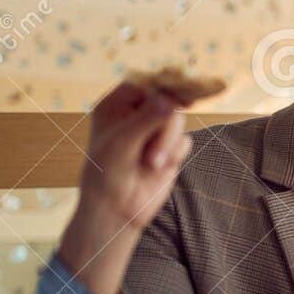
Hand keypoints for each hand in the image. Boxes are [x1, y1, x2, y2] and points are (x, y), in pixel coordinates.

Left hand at [57, 82, 191, 293]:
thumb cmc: (107, 172)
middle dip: (164, 128)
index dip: (162, 88)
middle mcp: (136, 113)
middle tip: (153, 155)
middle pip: (168, 101)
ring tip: (152, 164)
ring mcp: (154, 129)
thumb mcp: (122, 142)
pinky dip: (175, 154)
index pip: (145, 84)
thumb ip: (147, 119)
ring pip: (179, 120)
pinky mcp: (170, 146)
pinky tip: (158, 168)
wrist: (117, 209)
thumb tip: (170, 99)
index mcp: (116, 105)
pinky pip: (185, 140)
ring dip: (168, 144)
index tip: (178, 96)